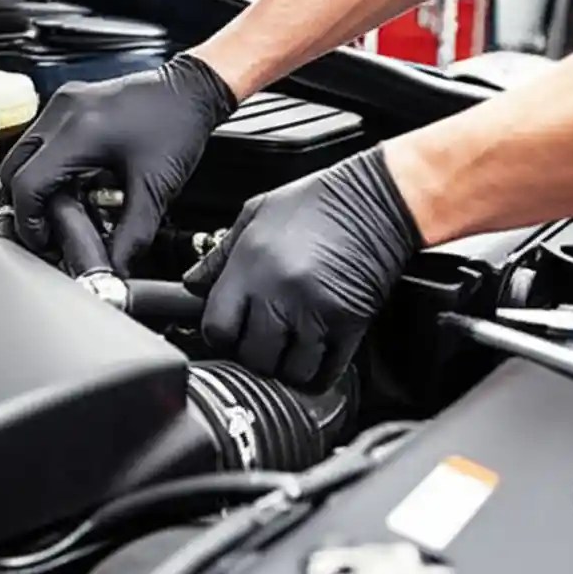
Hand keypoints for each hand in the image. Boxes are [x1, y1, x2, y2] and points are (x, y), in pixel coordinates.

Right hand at [0, 54, 236, 274]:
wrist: (193, 87)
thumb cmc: (179, 126)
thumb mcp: (156, 189)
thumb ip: (133, 234)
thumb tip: (116, 266)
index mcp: (79, 132)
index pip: (27, 184)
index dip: (30, 221)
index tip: (44, 242)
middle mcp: (63, 112)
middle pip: (13, 169)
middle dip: (24, 206)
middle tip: (46, 231)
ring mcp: (64, 103)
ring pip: (22, 152)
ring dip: (33, 184)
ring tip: (59, 209)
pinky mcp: (70, 102)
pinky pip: (40, 138)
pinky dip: (46, 164)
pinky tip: (70, 182)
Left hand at [184, 147, 421, 391]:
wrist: (379, 199)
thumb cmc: (319, 202)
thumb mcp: (256, 214)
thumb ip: (220, 255)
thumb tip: (193, 283)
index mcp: (250, 267)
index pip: (217, 330)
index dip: (220, 337)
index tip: (229, 333)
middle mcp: (279, 294)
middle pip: (252, 358)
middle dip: (253, 356)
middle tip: (262, 342)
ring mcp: (315, 312)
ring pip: (289, 372)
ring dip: (287, 368)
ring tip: (290, 349)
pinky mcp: (349, 324)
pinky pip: (326, 372)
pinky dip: (318, 374)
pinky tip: (315, 357)